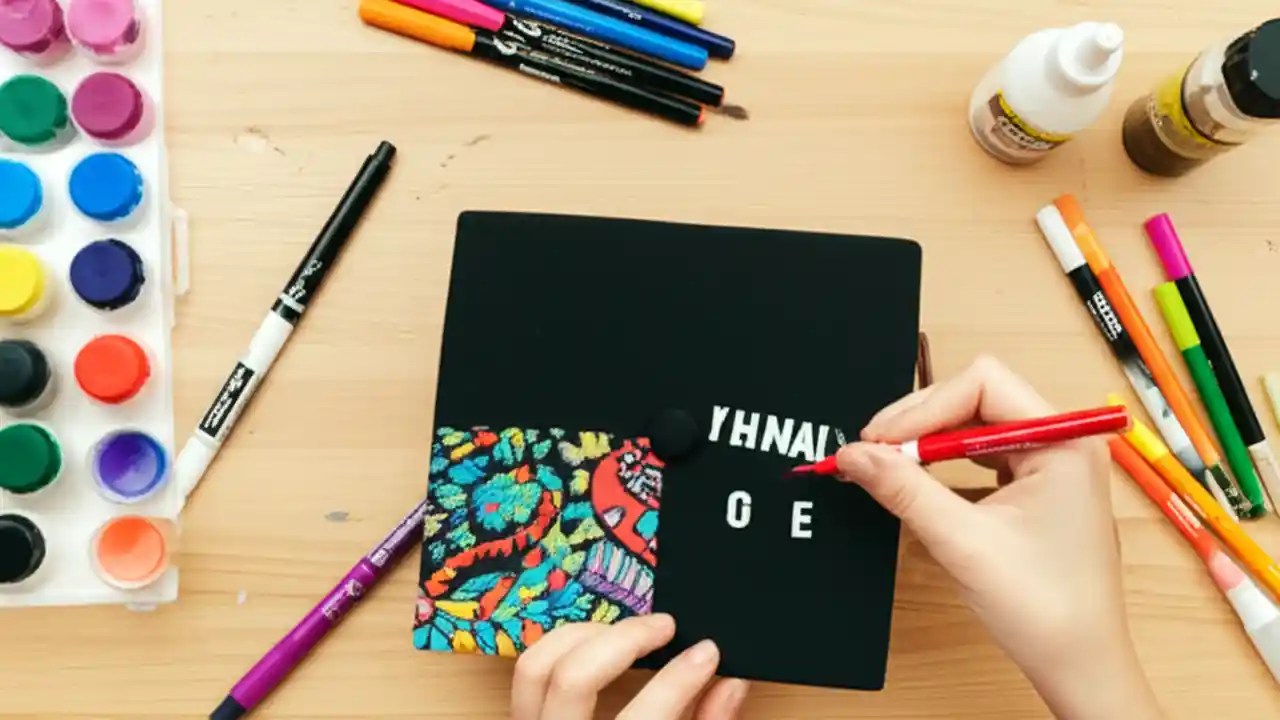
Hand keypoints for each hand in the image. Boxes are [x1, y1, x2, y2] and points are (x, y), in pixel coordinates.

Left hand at [510, 614, 748, 719]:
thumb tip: (728, 682)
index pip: (644, 719)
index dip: (680, 678)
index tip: (708, 652)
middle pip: (572, 678)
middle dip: (624, 639)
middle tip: (666, 627)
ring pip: (537, 666)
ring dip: (586, 634)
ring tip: (629, 631)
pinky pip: (528, 675)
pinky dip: (562, 647)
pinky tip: (598, 646)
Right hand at [838, 357, 1160, 718]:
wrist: (1081, 666)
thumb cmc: (1045, 608)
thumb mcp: (962, 542)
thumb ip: (905, 490)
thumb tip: (853, 455)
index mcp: (1063, 441)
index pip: (982, 383)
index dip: (923, 407)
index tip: (879, 441)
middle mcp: (1063, 441)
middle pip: (976, 397)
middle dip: (919, 423)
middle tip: (872, 453)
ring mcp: (1053, 464)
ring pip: (976, 424)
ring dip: (929, 441)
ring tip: (889, 466)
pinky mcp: (1039, 487)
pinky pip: (983, 455)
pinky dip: (945, 463)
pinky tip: (918, 482)